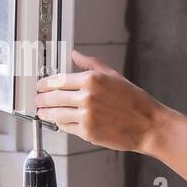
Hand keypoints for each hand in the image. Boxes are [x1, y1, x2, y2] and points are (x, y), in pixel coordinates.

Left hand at [34, 49, 168, 153]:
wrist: (148, 125)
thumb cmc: (135, 102)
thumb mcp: (114, 76)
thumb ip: (91, 64)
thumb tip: (76, 54)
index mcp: (92, 80)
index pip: (58, 80)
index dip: (44, 84)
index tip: (40, 86)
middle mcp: (87, 97)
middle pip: (53, 97)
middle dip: (41, 99)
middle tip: (38, 100)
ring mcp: (86, 116)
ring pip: (56, 114)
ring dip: (46, 113)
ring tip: (43, 112)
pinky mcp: (87, 132)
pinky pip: (66, 127)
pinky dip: (60, 124)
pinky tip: (59, 122)